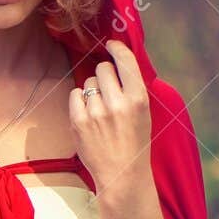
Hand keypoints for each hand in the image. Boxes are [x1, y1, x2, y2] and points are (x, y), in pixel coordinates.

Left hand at [70, 40, 153, 197]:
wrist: (122, 174)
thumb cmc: (135, 142)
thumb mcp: (143, 113)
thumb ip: (132, 89)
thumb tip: (117, 62)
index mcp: (138, 99)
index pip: (126, 62)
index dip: (117, 49)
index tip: (111, 44)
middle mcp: (117, 103)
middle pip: (103, 68)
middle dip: (104, 75)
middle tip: (109, 90)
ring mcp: (95, 112)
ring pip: (88, 82)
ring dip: (92, 90)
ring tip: (100, 109)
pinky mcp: (78, 121)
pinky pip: (75, 94)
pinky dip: (80, 101)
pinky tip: (89, 114)